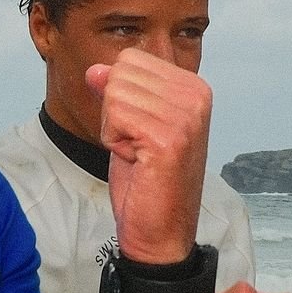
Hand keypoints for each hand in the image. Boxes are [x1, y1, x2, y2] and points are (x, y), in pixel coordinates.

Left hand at [88, 45, 211, 265]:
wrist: (160, 232)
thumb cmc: (147, 183)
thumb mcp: (129, 126)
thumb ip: (116, 92)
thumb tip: (95, 69)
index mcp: (194, 87)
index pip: (130, 60)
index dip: (121, 98)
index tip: (141, 131)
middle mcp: (196, 96)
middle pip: (121, 72)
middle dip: (115, 111)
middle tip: (138, 146)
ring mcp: (186, 116)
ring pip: (115, 93)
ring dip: (114, 129)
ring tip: (139, 155)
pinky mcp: (169, 137)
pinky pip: (114, 116)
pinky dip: (114, 142)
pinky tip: (137, 162)